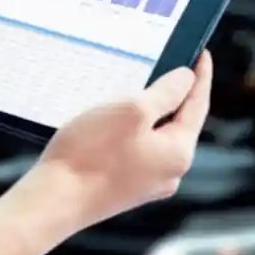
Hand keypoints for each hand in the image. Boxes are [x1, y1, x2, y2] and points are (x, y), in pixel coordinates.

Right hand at [22, 50, 213, 231]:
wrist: (53, 201)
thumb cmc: (90, 155)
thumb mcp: (131, 110)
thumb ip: (166, 93)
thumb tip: (186, 80)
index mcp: (178, 153)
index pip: (198, 106)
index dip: (200, 77)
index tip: (201, 53)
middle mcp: (169, 172)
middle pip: (180, 123)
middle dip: (176, 94)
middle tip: (170, 65)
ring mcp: (147, 183)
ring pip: (157, 136)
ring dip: (151, 112)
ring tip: (139, 89)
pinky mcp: (124, 187)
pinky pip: (138, 150)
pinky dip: (133, 130)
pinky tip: (115, 121)